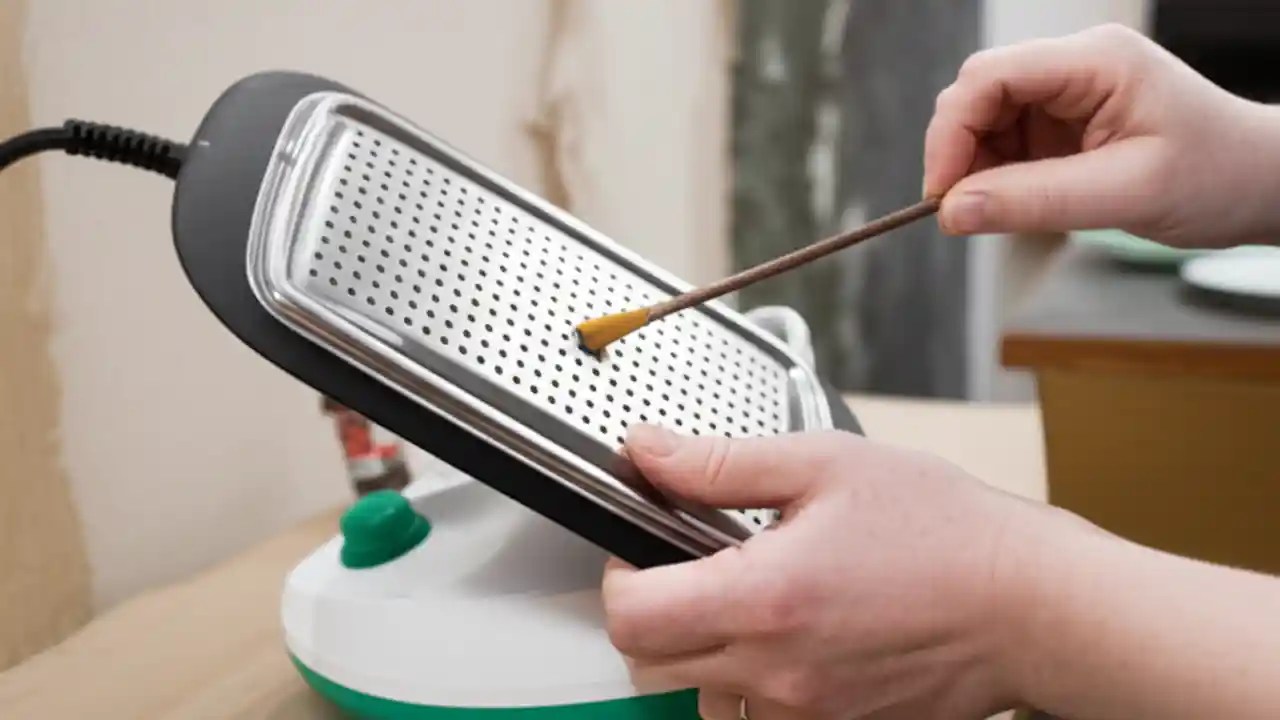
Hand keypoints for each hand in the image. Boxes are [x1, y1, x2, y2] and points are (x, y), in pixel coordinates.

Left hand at [602, 426, 1074, 718]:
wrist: (1031, 605)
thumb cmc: (946, 533)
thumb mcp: (826, 466)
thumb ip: (721, 464)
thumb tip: (649, 452)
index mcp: (763, 599)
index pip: (630, 617)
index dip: (619, 577)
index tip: (642, 549)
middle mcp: (776, 671)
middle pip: (648, 666)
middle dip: (653, 614)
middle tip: (694, 570)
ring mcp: (806, 714)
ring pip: (701, 702)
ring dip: (703, 656)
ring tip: (753, 607)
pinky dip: (756, 688)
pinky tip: (794, 642)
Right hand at [925, 23, 1279, 247]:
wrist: (1260, 184)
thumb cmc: (1216, 177)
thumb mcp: (1124, 195)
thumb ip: (1033, 201)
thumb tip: (953, 211)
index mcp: (1095, 61)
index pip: (989, 77)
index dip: (951, 133)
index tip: (941, 194)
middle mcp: (1074, 66)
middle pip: (979, 95)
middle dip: (959, 153)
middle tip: (962, 211)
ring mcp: (1067, 93)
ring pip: (985, 121)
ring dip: (977, 169)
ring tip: (1003, 212)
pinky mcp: (1064, 122)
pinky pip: (1007, 143)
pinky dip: (998, 177)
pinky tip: (1019, 203)